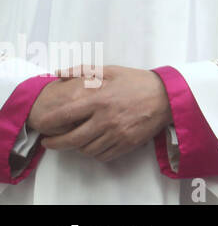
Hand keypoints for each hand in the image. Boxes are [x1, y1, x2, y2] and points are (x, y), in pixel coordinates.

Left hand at [38, 66, 172, 161]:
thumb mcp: (111, 70)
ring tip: (75, 141)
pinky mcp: (127, 144)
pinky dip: (94, 152)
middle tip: (49, 142)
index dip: (49, 123)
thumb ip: (83, 70)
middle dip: (55, 144)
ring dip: (77, 147)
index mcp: (100, 100)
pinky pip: (103, 155)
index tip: (43, 126)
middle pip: (71, 140)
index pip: (65, 116)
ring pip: (86, 150)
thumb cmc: (138, 82)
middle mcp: (106, 120)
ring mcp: (117, 134)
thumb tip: (58, 72)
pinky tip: (94, 144)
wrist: (167, 96)